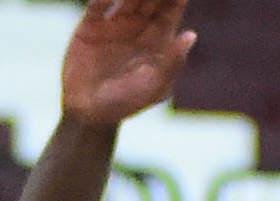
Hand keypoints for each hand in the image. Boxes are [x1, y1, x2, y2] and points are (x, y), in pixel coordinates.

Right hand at [61, 0, 196, 125]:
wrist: (88, 112)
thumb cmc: (127, 102)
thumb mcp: (153, 87)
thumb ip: (172, 63)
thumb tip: (191, 36)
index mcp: (159, 37)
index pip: (172, 6)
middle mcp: (139, 25)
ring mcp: (115, 23)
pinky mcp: (90, 26)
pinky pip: (97, 5)